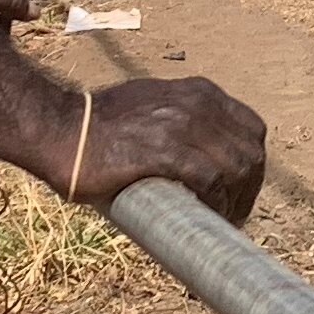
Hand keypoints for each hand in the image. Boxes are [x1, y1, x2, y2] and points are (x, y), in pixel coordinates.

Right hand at [58, 77, 266, 228]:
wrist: (61, 130)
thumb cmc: (100, 126)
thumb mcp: (153, 106)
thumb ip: (182, 120)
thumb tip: (201, 157)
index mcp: (199, 92)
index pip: (252, 128)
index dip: (253, 164)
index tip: (242, 190)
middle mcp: (197, 104)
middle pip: (250, 152)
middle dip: (250, 189)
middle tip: (235, 215)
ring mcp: (182, 125)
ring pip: (236, 168)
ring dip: (237, 201)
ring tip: (224, 222)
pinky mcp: (164, 150)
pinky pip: (210, 180)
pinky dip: (216, 203)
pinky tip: (209, 216)